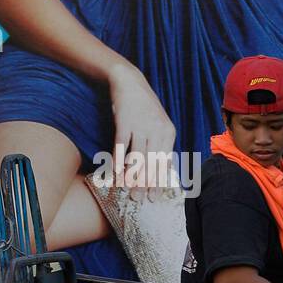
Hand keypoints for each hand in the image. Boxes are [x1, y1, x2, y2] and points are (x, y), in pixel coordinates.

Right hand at [107, 63, 176, 191]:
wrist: (130, 82)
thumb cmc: (144, 106)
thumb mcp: (159, 124)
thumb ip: (161, 144)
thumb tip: (161, 170)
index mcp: (169, 132)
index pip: (164, 162)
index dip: (159, 182)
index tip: (155, 198)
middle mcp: (157, 130)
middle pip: (151, 163)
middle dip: (145, 184)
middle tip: (140, 200)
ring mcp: (141, 125)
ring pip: (136, 157)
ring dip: (131, 177)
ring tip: (127, 191)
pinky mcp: (125, 121)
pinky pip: (121, 145)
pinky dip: (117, 161)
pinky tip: (114, 173)